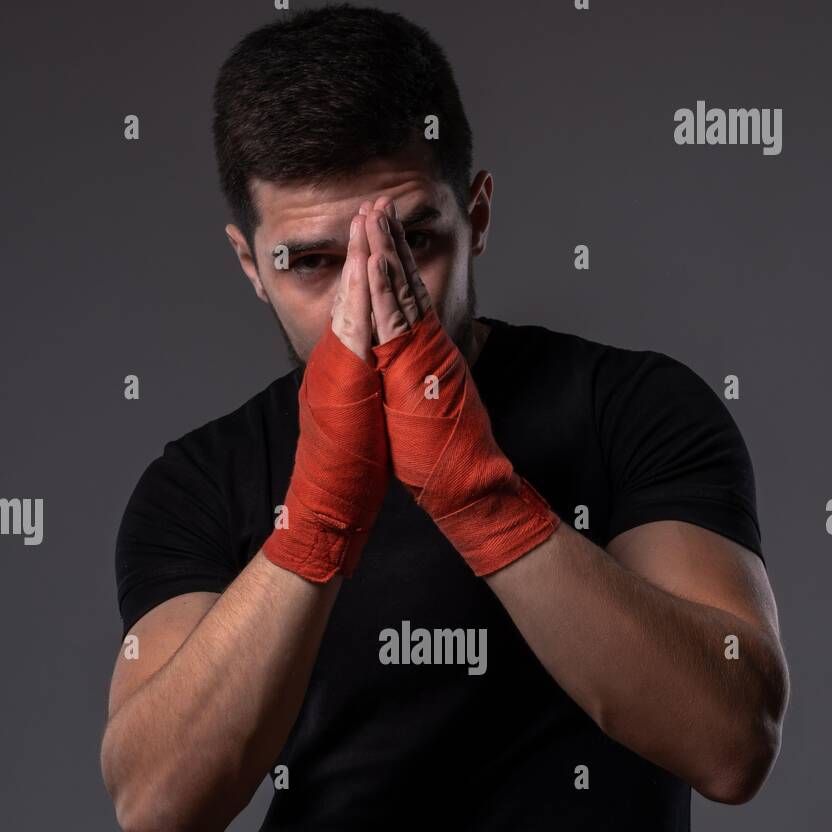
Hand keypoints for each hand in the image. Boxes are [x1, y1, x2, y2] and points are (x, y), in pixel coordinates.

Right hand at [261, 208, 389, 581]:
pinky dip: (361, 294)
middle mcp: (337, 359)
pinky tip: (368, 264)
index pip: (358, 306)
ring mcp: (337, 366)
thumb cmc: (349, 469)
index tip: (376, 231)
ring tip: (368, 214)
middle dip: (363, 246)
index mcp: (346, 365)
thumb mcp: (359, 417)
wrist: (329, 503)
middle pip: (352, 292)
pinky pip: (354, 327)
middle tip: (371, 202)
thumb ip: (360, 388)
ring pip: (351, 301)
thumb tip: (371, 372)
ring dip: (361, 256)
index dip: (367, 268)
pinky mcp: (342, 378)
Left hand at [360, 198, 560, 576]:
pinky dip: (385, 285)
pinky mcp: (416, 364)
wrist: (467, 480)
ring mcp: (424, 350)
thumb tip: (407, 372)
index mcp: (427, 351)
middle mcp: (429, 343)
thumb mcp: (423, 405)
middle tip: (380, 201)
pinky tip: (374, 258)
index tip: (383, 229)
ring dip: (386, 250)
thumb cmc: (443, 454)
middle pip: (406, 281)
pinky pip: (397, 316)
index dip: (396, 261)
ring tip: (373, 212)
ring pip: (401, 290)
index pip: (409, 296)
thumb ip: (417, 380)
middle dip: (391, 240)